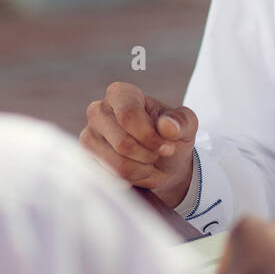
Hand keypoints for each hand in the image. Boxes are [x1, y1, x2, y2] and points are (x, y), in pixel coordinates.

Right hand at [79, 82, 197, 207]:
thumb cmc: (172, 136)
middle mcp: (98, 111)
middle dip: (149, 155)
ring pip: (117, 164)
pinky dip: (133, 180)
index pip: (128, 115)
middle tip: (160, 154)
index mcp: (121, 93)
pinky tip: (139, 172)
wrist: (163, 162)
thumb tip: (167, 126)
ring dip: (143, 170)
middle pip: (123, 143)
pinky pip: (111, 178)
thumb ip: (181, 121)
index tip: (168, 146)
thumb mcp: (186, 125)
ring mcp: (89, 136)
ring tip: (151, 163)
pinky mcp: (87, 160)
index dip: (150, 136)